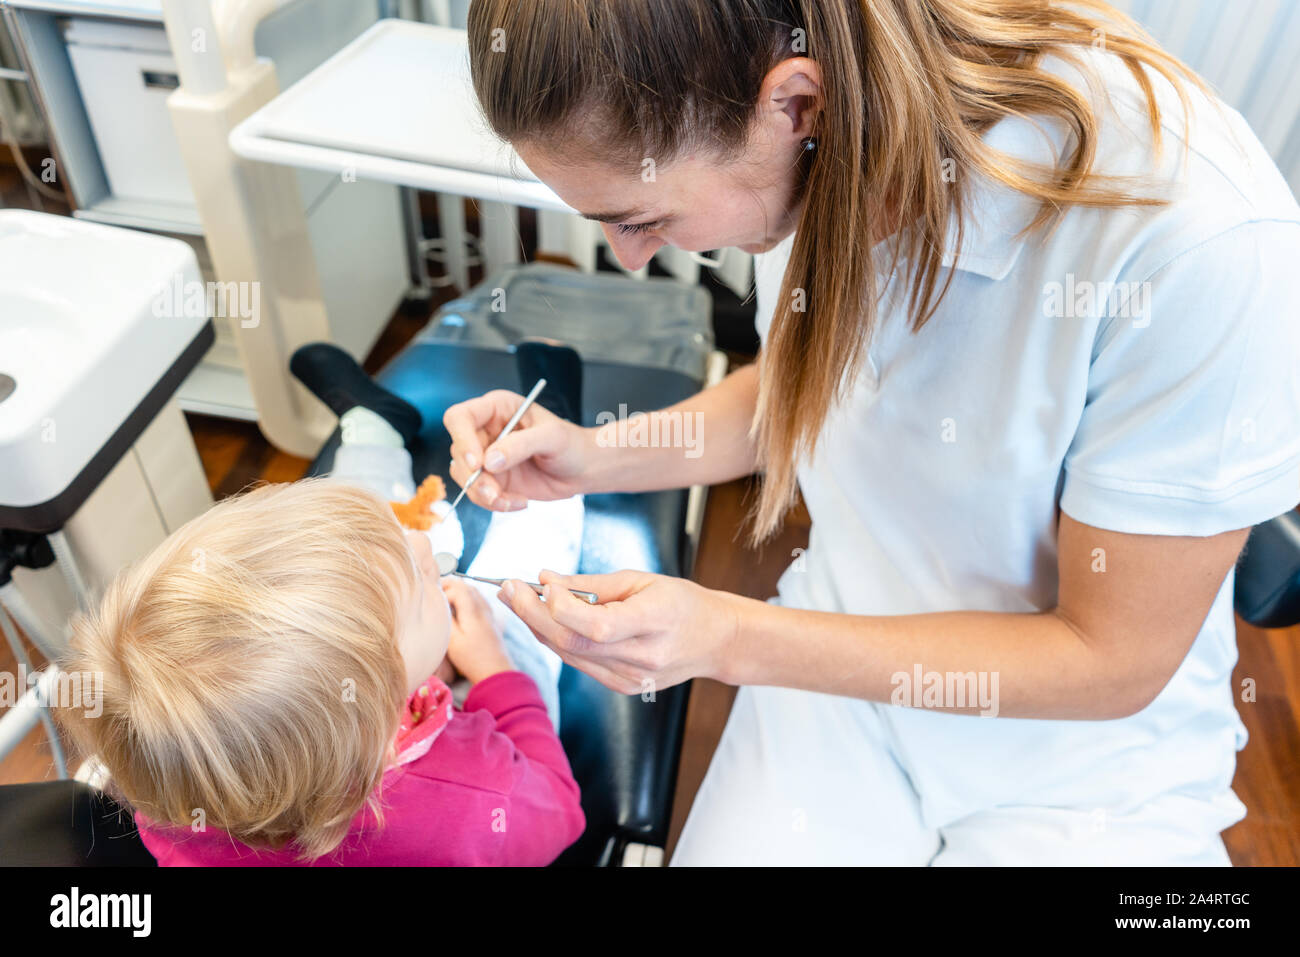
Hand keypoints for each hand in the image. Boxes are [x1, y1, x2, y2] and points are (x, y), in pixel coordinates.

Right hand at [442, 578, 513, 683]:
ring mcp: (489, 613)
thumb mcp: (452, 640)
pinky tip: (458, 607)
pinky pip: (478, 600)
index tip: (431, 598)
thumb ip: (445, 617)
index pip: (457, 587)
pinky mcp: (490, 619)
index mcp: (473, 611)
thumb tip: (439, 602)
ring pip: (473, 591)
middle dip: (449, 586)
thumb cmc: (472, 659)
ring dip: (457, 591)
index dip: (442, 589)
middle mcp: (483, 608)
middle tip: (434, 593)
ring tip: (443, 598)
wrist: (495, 672)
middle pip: (466, 586)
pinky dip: (466, 598)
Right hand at [444, 390, 589, 510]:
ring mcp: (486, 456)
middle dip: (475, 476)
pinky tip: (520, 502)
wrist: (581, 469)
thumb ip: (521, 445)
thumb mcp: (552, 438)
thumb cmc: (570, 444)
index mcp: (496, 408)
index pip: (459, 417)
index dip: (461, 439)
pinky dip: (495, 504)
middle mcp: (485, 430)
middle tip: (494, 492)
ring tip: (513, 500)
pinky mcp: (491, 479)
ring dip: (483, 494)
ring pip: (464, 476)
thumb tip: (489, 461)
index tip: (476, 463)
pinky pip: (478, 494)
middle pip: (458, 452)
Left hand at [495, 569, 740, 694]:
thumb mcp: (642, 580)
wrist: (715, 640)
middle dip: (532, 615)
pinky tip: (543, 620)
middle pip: (573, 644)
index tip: (539, 583)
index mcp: (654, 623)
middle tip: (507, 588)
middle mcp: (642, 658)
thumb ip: (591, 584)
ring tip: (516, 598)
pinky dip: (557, 640)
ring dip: (536, 626)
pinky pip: (579, 663)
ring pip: (569, 655)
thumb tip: (544, 579)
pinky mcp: (622, 687)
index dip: (561, 607)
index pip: (597, 626)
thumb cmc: (682, 602)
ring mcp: (631, 678)